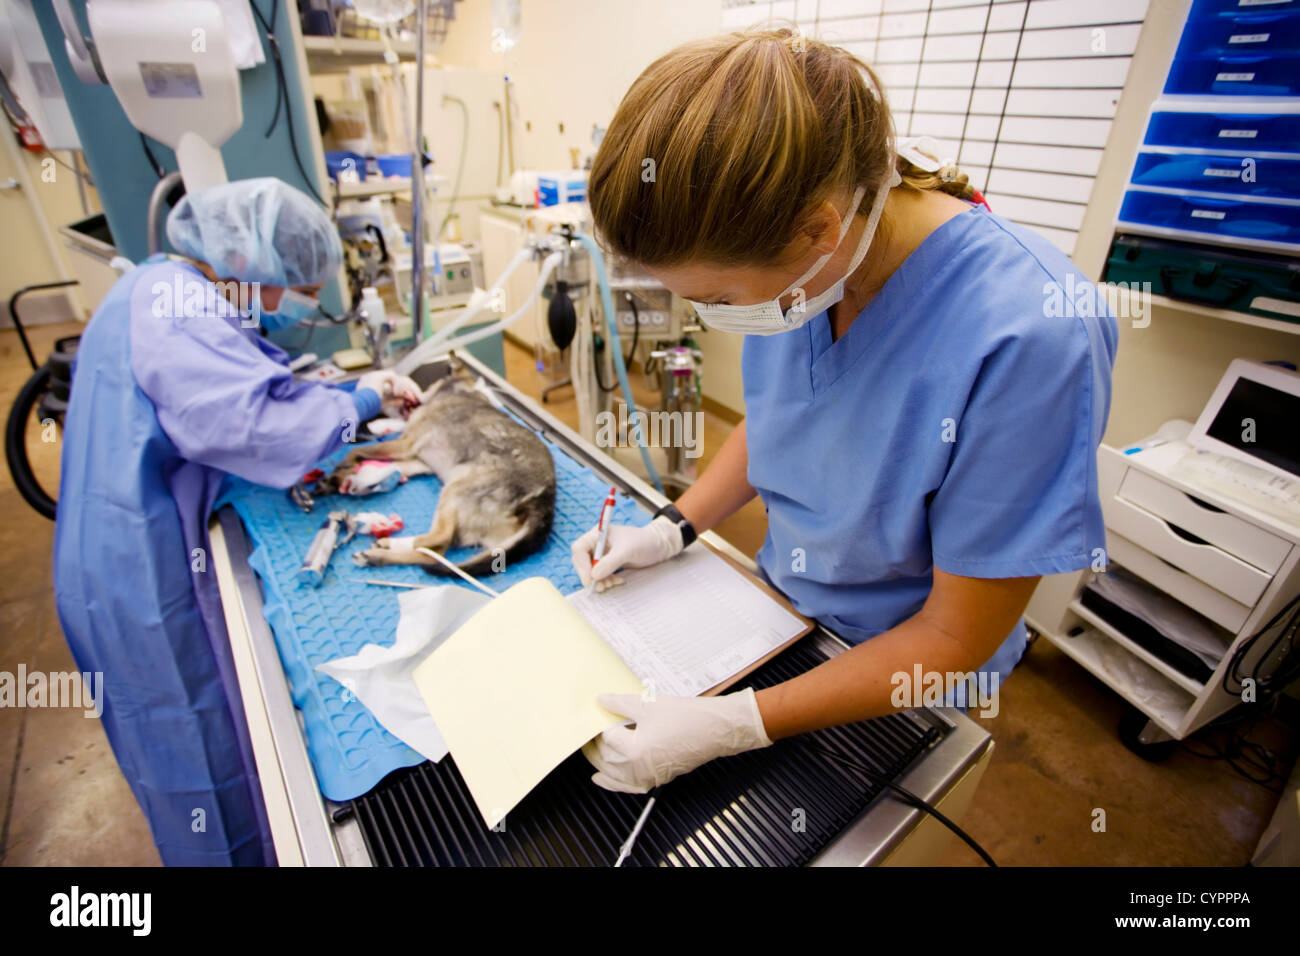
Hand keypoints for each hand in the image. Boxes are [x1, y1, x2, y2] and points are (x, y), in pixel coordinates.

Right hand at [357, 370, 421, 417]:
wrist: (358, 406)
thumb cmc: (367, 408)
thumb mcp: (381, 404)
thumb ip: (391, 401)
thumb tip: (401, 401)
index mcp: (366, 383)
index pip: (383, 381)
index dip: (392, 387)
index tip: (397, 394)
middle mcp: (368, 377)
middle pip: (388, 377)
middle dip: (398, 384)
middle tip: (402, 393)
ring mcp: (372, 375)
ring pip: (391, 376)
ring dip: (398, 385)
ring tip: (399, 394)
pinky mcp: (377, 376)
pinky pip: (392, 376)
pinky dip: (397, 384)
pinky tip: (396, 393)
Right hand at [570, 516, 683, 590]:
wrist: (659, 546)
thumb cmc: (645, 542)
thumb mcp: (627, 551)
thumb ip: (610, 562)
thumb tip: (593, 575)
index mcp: (598, 534)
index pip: (580, 549)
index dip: (581, 565)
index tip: (589, 579)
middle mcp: (597, 543)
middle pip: (582, 561)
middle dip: (589, 575)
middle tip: (599, 586)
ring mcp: (603, 554)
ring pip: (591, 570)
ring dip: (598, 580)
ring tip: (610, 584)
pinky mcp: (610, 563)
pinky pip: (601, 575)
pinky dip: (606, 580)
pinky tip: (617, 581)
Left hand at [582, 689, 772, 793]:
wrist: (715, 729)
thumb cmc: (688, 717)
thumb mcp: (649, 704)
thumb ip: (619, 703)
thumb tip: (601, 700)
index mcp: (634, 749)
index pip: (604, 737)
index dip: (596, 724)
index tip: (591, 715)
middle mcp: (638, 768)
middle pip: (604, 757)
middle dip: (593, 743)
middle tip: (587, 729)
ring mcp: (647, 777)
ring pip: (612, 773)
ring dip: (599, 761)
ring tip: (590, 747)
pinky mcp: (655, 780)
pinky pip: (626, 786)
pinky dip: (612, 783)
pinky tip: (600, 779)